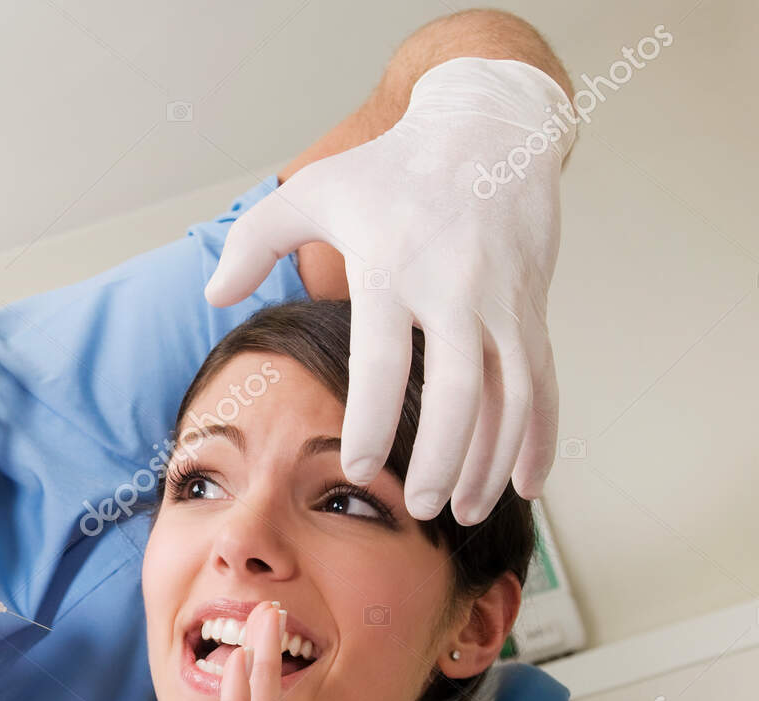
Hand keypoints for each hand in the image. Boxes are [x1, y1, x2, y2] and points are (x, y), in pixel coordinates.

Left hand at [206, 57, 574, 522]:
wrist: (487, 130)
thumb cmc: (389, 169)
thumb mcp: (313, 190)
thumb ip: (254, 242)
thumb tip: (214, 297)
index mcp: (393, 267)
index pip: (383, 357)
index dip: (371, 418)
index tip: (357, 468)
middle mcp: (455, 287)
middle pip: (457, 390)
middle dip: (439, 458)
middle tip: (417, 509)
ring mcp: (501, 301)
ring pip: (509, 396)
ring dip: (491, 460)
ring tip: (465, 512)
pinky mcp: (532, 309)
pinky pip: (543, 383)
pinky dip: (540, 438)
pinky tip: (526, 484)